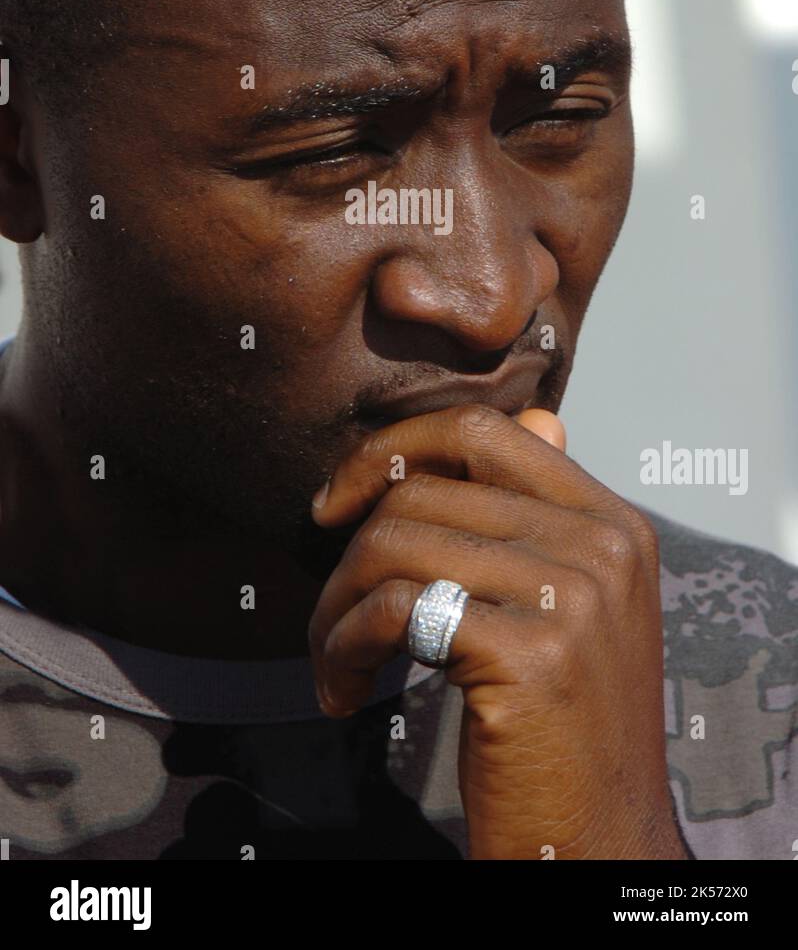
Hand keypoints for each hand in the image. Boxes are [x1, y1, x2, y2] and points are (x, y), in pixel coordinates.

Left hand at [308, 405, 686, 859]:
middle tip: (328, 611)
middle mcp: (602, 545)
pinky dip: (344, 646)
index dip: (394, 450)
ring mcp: (572, 597)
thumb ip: (544, 513)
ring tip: (334, 661)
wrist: (601, 848)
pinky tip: (342, 693)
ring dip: (336, 608)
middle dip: (348, 547)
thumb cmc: (566, 733)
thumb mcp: (575, 608)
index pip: (485, 428)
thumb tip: (536, 415)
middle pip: (425, 490)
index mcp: (613, 522)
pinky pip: (395, 608)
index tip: (338, 500)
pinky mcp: (530, 653)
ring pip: (397, 543)